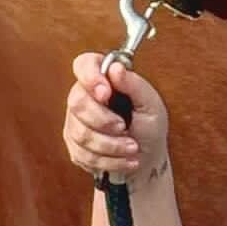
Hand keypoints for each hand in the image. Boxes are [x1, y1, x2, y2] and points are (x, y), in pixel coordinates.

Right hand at [63, 52, 169, 180]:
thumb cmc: (150, 129)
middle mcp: (86, 97)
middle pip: (77, 102)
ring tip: (131, 147)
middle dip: (104, 120)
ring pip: (80, 132)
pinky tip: (123, 158)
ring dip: (111, 145)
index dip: (90, 77)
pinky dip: (108, 159)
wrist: (148, 160)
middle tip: (124, 127)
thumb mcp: (151, 104)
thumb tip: (115, 67)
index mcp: (105, 80)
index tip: (105, 93)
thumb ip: (134, 84)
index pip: (84, 65)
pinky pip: (82, 153)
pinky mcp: (74, 145)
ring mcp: (76, 121)